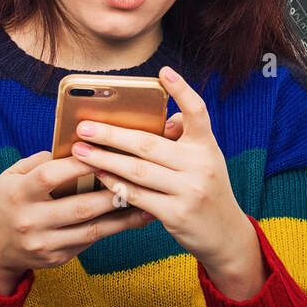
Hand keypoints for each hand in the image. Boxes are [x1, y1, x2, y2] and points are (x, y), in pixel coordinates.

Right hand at [0, 149, 154, 294]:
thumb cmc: (7, 202)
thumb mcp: (11, 177)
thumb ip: (39, 162)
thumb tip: (76, 147)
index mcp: (18, 194)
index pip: (51, 177)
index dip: (78, 164)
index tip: (104, 150)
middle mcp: (30, 221)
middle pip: (79, 207)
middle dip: (112, 193)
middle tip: (138, 178)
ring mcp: (44, 244)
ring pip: (91, 231)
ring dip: (121, 217)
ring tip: (146, 203)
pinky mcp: (56, 259)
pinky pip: (88, 243)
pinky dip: (111, 230)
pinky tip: (130, 220)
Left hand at [70, 66, 263, 296]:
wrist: (225, 234)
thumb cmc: (206, 188)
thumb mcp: (204, 160)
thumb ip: (182, 140)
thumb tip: (153, 118)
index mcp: (207, 146)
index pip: (197, 112)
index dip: (182, 90)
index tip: (163, 72)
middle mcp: (201, 165)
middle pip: (149, 143)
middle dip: (112, 133)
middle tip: (84, 126)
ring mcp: (190, 191)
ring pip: (137, 170)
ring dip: (104, 159)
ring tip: (81, 151)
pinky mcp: (176, 214)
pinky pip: (137, 195)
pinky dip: (115, 184)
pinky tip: (98, 176)